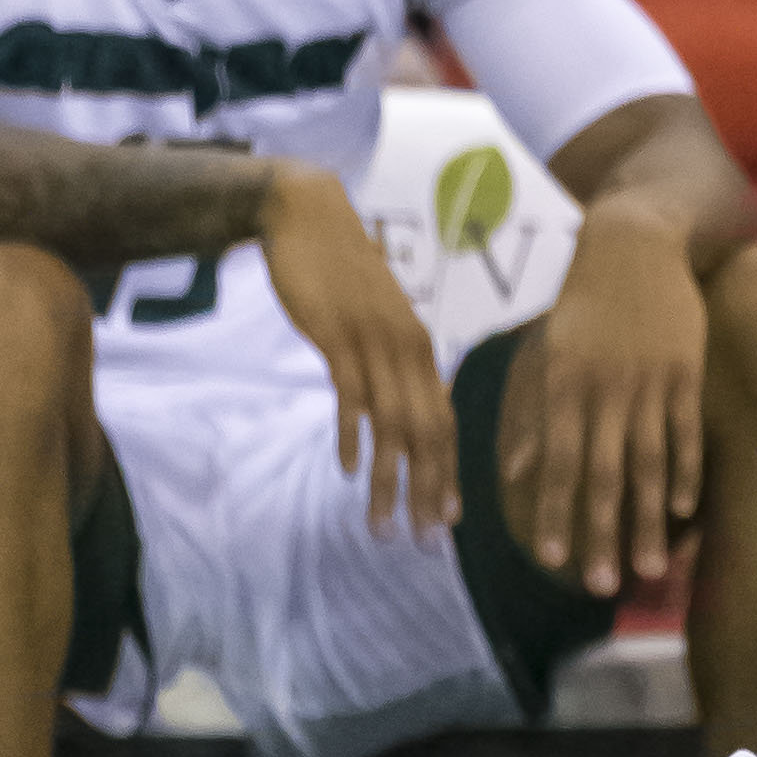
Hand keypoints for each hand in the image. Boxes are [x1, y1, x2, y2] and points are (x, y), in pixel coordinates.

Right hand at [258, 162, 456, 537]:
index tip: (450, 520)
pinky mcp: (337, 334)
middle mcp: (408, 346)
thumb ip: (389, 361)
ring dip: (390, 481)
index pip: (444, 421)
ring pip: (393, 425)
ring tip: (384, 527)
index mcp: (421, 345)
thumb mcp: (375, 318)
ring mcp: (374, 341)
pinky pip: (351, 394)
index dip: (448, 472)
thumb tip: (399, 407)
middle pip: (428, 432)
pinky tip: (349, 468)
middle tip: (426, 543)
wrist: (307, 213)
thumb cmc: (342, 269)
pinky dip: (352, 434)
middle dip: (429, 493)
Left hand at [499, 208, 708, 589]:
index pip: (556, 462)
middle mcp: (605, 389)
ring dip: (649, 519)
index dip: (554, 512)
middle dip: (603, 533)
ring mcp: (649, 380)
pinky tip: (685, 510)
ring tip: (652, 567)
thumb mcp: (547, 351)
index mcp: (564, 386)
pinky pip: (685, 430)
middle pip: (604, 474)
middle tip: (603, 585)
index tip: (550, 559)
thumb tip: (513, 472)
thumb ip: (532, 414)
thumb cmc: (583, 302)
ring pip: (649, 462)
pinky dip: (685, 471)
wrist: (633, 242)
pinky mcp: (685, 369)